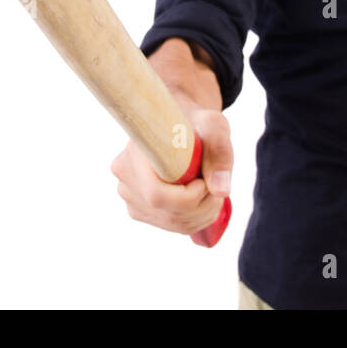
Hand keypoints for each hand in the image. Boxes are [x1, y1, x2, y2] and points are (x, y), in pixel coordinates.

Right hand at [110, 106, 231, 236]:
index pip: (157, 195)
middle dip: (202, 206)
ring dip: (202, 214)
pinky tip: (202, 200)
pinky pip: (171, 226)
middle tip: (216, 185)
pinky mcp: (140, 210)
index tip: (204, 180)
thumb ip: (219, 153)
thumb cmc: (195, 121)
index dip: (188, 197)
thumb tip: (221, 191)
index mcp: (135, 153)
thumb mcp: (213, 126)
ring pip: (172, 223)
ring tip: (211, 189)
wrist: (179, 126)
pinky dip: (194, 219)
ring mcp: (130, 197)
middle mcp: (125, 179)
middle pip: (168, 213)